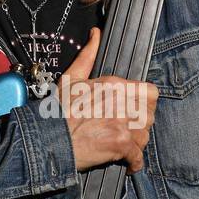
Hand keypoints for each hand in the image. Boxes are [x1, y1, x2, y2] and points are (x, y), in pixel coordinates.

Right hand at [59, 27, 157, 173]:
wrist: (48, 137)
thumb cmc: (58, 110)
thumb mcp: (72, 77)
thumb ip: (88, 55)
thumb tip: (95, 34)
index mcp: (115, 84)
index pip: (150, 93)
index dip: (145, 105)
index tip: (135, 112)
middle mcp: (122, 101)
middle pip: (149, 115)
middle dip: (140, 125)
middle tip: (128, 132)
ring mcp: (123, 123)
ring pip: (145, 136)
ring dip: (136, 144)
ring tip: (123, 147)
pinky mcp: (120, 143)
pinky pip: (138, 156)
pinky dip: (134, 163)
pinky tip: (128, 164)